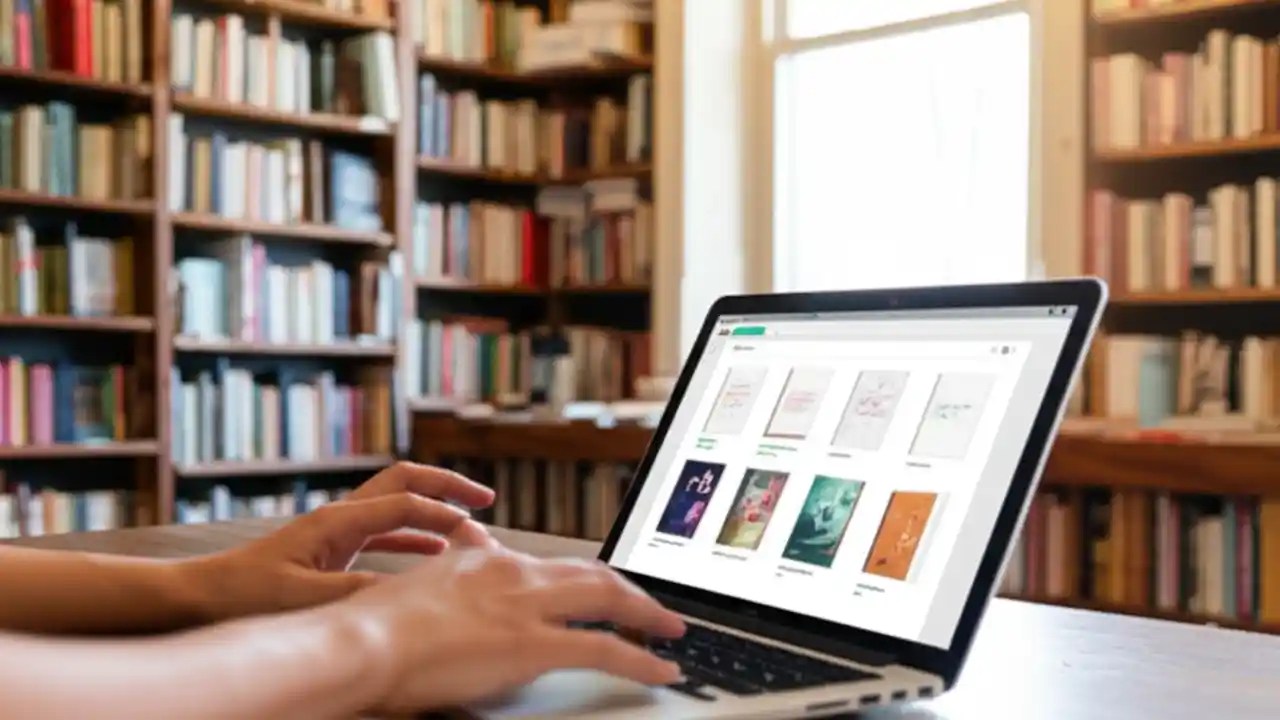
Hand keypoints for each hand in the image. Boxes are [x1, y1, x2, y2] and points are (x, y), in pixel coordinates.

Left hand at [183, 462, 497, 621]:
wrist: (204, 593)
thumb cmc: (245, 593)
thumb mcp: (301, 597)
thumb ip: (354, 592)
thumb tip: (405, 592)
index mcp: (337, 520)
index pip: (405, 504)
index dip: (444, 515)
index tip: (477, 533)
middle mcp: (342, 516)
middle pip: (406, 482)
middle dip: (447, 486)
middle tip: (486, 499)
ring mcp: (339, 530)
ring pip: (399, 506)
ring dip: (436, 512)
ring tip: (472, 528)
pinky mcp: (335, 549)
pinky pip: (387, 534)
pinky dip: (417, 539)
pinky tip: (438, 555)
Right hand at [330, 547, 684, 712]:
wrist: (364, 642)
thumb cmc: (380, 625)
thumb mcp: (425, 579)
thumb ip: (457, 561)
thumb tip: (470, 541)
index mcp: (491, 561)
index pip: (556, 565)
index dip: (590, 578)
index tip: (608, 588)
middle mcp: (517, 574)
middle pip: (593, 574)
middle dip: (630, 590)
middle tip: (654, 607)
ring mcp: (528, 608)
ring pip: (610, 600)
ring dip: (648, 614)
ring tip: (670, 629)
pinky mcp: (533, 645)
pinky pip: (606, 650)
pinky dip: (642, 659)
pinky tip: (661, 669)